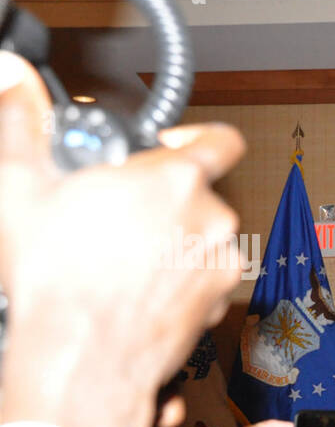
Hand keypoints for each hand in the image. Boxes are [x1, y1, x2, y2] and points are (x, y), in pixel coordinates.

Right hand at [0, 51, 245, 426]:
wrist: (84, 354)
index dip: (198, 136)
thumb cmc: (59, 278)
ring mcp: (220, 265)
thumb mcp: (22, 186)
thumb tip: (10, 71)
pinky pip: (204, 279)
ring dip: (173, 240)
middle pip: (200, 194)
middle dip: (165, 199)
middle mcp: (212, 219)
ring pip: (202, 238)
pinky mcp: (218, 304)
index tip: (171, 144)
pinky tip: (140, 288)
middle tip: (121, 212)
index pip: (220, 140)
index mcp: (176, 180)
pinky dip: (181, 280)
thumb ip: (20, 119)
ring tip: (124, 256)